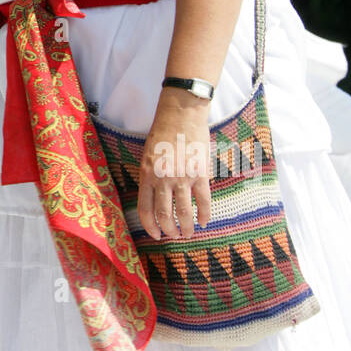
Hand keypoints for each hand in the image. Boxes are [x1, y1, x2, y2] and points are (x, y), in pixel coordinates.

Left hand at [137, 91, 211, 240]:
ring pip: (184, 213)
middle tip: (174, 236)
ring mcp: (183, 177)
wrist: (181, 114)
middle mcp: (163, 179)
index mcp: (147, 175)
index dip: (150, 227)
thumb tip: (153, 202)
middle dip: (169, 231)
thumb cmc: (162, 134)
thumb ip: (149, 178)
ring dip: (187, 228)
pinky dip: (205, 215)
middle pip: (164, 215)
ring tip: (189, 233)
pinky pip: (204, 201)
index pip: (146, 210)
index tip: (156, 235)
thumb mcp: (147, 156)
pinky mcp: (201, 173)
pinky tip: (205, 221)